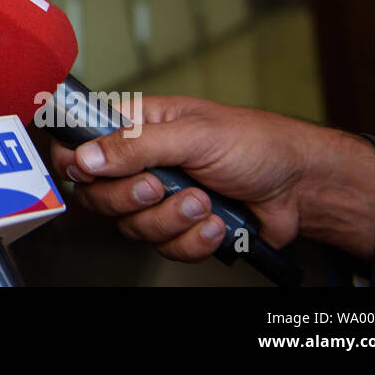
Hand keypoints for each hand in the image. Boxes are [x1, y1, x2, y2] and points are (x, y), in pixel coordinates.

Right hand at [49, 95, 374, 264]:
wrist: (300, 187)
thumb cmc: (255, 143)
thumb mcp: (193, 133)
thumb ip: (136, 145)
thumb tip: (86, 156)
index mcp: (138, 127)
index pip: (81, 143)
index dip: (74, 162)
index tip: (85, 174)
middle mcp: (142, 163)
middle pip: (98, 194)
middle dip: (130, 198)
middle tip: (159, 186)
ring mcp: (159, 199)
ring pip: (131, 226)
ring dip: (171, 219)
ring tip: (204, 202)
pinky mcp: (180, 229)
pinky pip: (165, 247)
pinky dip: (193, 240)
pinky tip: (216, 223)